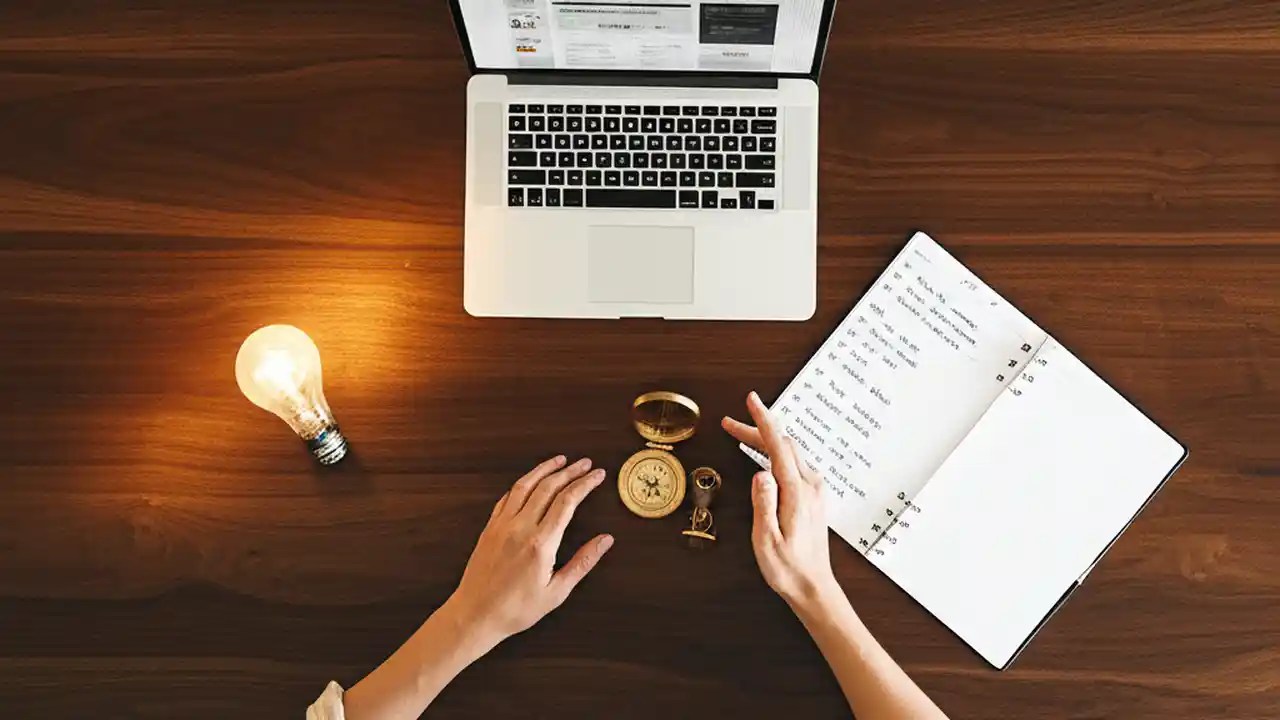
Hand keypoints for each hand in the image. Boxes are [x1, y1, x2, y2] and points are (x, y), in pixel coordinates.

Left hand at [445, 455, 613, 644]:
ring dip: (544, 469)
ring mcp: (502, 525)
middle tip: (585, 463)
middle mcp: (520, 528)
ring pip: (525, 485)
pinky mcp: (489, 528)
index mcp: (541, 543)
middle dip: (570, 471)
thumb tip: (605, 540)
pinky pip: (506, 497)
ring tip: (560, 460)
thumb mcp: (557, 592)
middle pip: (549, 487)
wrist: (475, 614)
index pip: (568, 501)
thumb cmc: (516, 609)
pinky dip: (522, 484)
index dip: (585, 484)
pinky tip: (530, 481)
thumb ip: (583, 562)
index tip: (598, 475)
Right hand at [722, 392, 838, 607]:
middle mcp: (810, 486)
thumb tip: (759, 473)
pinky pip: (794, 464)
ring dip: (766, 440)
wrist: (814, 587)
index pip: (778, 446)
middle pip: (784, 444)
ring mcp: (815, 490)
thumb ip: (763, 504)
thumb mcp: (766, 540)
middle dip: (757, 429)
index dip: (762, 421)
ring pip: (790, 452)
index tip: (751, 401)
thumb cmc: (787, 568)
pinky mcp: (814, 496)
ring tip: (741, 435)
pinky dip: (776, 453)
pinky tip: (764, 456)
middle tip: (731, 423)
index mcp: (797, 493)